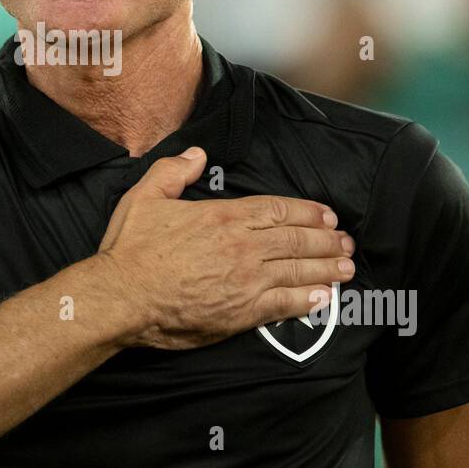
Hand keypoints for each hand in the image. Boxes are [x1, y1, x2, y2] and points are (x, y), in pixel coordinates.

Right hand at [92, 146, 355, 349]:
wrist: (122, 297)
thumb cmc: (131, 249)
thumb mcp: (145, 196)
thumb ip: (174, 171)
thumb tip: (197, 155)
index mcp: (224, 216)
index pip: (278, 210)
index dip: (307, 212)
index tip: (327, 215)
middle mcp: (242, 246)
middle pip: (296, 240)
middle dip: (326, 240)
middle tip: (346, 241)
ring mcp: (246, 281)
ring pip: (298, 271)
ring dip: (327, 268)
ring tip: (347, 267)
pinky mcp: (242, 313)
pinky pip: (285, 305)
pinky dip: (308, 300)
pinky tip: (324, 298)